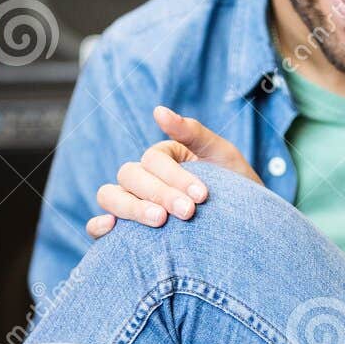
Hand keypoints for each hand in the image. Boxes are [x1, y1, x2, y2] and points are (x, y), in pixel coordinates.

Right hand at [86, 106, 263, 238]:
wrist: (246, 222)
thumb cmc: (234, 183)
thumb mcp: (220, 153)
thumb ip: (192, 131)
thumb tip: (158, 111)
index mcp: (161, 157)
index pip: (153, 160)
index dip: (175, 177)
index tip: (202, 196)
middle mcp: (141, 178)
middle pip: (130, 177)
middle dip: (159, 193)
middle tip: (188, 211)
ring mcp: (132, 203)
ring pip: (110, 197)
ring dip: (131, 208)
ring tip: (160, 221)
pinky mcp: (128, 232)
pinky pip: (99, 228)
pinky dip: (98, 227)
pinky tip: (112, 228)